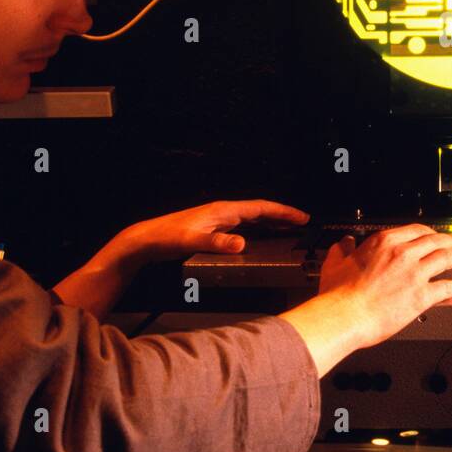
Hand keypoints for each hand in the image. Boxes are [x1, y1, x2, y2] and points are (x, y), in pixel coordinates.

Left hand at [113, 199, 309, 265]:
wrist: (148, 240)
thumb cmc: (168, 237)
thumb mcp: (194, 240)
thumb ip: (218, 243)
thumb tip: (242, 244)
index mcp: (224, 210)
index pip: (261, 207)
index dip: (283, 212)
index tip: (301, 217)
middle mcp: (224, 212)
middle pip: (261, 211)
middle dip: (283, 215)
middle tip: (303, 222)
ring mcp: (219, 220)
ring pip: (253, 218)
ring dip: (272, 222)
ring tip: (289, 229)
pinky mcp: (214, 229)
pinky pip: (244, 226)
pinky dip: (258, 230)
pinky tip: (261, 238)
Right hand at [317, 224, 451, 349]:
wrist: (344, 317)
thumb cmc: (338, 295)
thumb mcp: (335, 264)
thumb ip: (342, 251)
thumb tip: (344, 244)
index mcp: (384, 243)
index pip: (417, 229)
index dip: (430, 233)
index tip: (433, 236)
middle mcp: (403, 253)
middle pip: (437, 240)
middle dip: (450, 241)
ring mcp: (414, 273)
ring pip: (446, 258)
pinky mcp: (421, 296)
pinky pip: (446, 287)